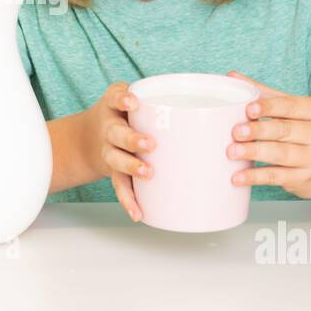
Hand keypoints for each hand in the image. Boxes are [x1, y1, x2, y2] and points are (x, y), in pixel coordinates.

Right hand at [87, 81, 153, 221]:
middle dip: (131, 139)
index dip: (123, 100)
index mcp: (114, 106)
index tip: (134, 103)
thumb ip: (166, 101)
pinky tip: (138, 213)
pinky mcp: (113, 172)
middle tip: (150, 144)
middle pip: (115, 133)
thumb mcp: (137, 100)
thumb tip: (217, 110)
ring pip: (115, 159)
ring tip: (147, 173)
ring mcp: (109, 151)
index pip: (115, 98)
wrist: (92, 137)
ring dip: (130, 166)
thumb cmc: (126, 115)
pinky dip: (128, 200)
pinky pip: (119, 186)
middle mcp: (108, 128)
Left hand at [225, 71, 310, 200]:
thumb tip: (233, 77)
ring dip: (254, 152)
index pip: (292, 106)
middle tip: (236, 131)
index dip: (269, 107)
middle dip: (258, 131)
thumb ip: (266, 94)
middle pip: (285, 130)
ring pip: (281, 154)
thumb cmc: (309, 132)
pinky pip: (277, 177)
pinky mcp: (305, 179)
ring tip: (232, 151)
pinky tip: (238, 177)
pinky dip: (255, 177)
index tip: (249, 109)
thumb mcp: (296, 110)